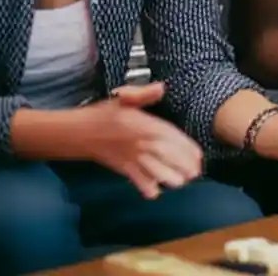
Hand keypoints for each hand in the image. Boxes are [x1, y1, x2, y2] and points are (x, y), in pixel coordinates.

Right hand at [77, 82, 203, 199]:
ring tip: (181, 181)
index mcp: (145, 125)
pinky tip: (156, 190)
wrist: (78, 132)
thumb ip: (144, 94)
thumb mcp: (124, 98)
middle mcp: (140, 143)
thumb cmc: (105, 114)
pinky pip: (138, 182)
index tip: (199, 157)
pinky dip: (148, 188)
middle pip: (168, 157)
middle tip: (195, 172)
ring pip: (156, 172)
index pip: (172, 137)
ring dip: (170, 178)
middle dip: (184, 166)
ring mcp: (132, 158)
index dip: (187, 149)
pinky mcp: (123, 169)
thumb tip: (161, 87)